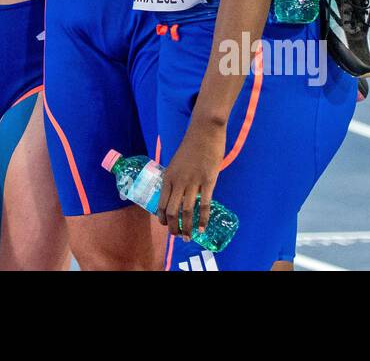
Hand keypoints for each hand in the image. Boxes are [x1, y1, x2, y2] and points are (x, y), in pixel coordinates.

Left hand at [158, 115, 225, 240]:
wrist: (204, 131)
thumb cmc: (191, 146)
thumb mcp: (176, 163)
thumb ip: (175, 178)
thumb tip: (176, 194)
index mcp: (168, 177)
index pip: (161, 204)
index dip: (162, 218)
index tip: (166, 226)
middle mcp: (178, 181)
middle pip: (172, 211)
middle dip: (174, 227)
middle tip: (178, 237)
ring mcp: (193, 182)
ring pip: (187, 211)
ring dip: (187, 227)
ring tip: (188, 237)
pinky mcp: (208, 181)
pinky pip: (204, 205)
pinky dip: (202, 219)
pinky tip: (202, 228)